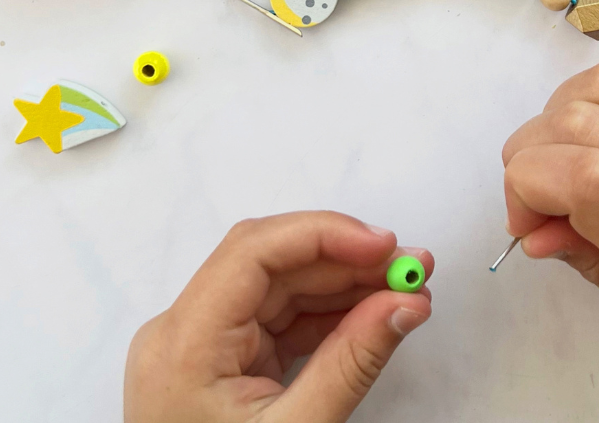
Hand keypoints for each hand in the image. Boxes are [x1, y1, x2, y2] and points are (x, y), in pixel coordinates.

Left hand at [124, 212, 431, 422]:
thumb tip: (408, 302)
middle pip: (274, 263)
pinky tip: (374, 314)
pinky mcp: (224, 358)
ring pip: (284, 285)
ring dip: (348, 283)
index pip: (254, 251)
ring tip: (407, 289)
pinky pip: (282, 316)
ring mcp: (204, 342)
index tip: (385, 245)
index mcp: (185, 341)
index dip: (324, 234)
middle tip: (414, 266)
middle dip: (349, 259)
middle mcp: (185, 327)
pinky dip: (331, 313)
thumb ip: (352, 363)